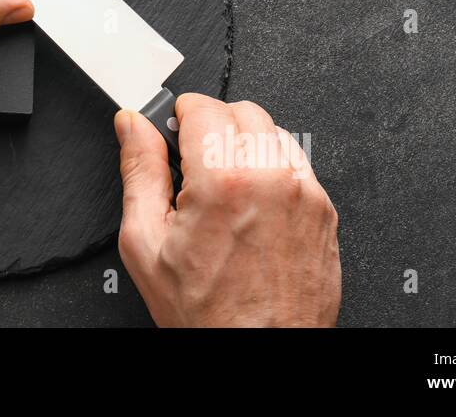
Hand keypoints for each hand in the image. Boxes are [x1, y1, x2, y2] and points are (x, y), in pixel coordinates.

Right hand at [114, 93, 339, 326]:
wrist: (261, 350)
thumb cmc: (206, 312)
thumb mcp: (145, 241)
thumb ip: (138, 170)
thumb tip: (131, 126)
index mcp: (222, 181)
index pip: (202, 105)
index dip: (177, 115)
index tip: (171, 133)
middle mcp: (270, 178)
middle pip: (240, 109)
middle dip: (211, 126)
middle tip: (193, 163)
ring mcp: (304, 193)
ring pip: (271, 131)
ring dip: (243, 143)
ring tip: (223, 187)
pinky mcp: (323, 209)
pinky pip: (296, 162)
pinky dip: (271, 168)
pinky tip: (251, 202)